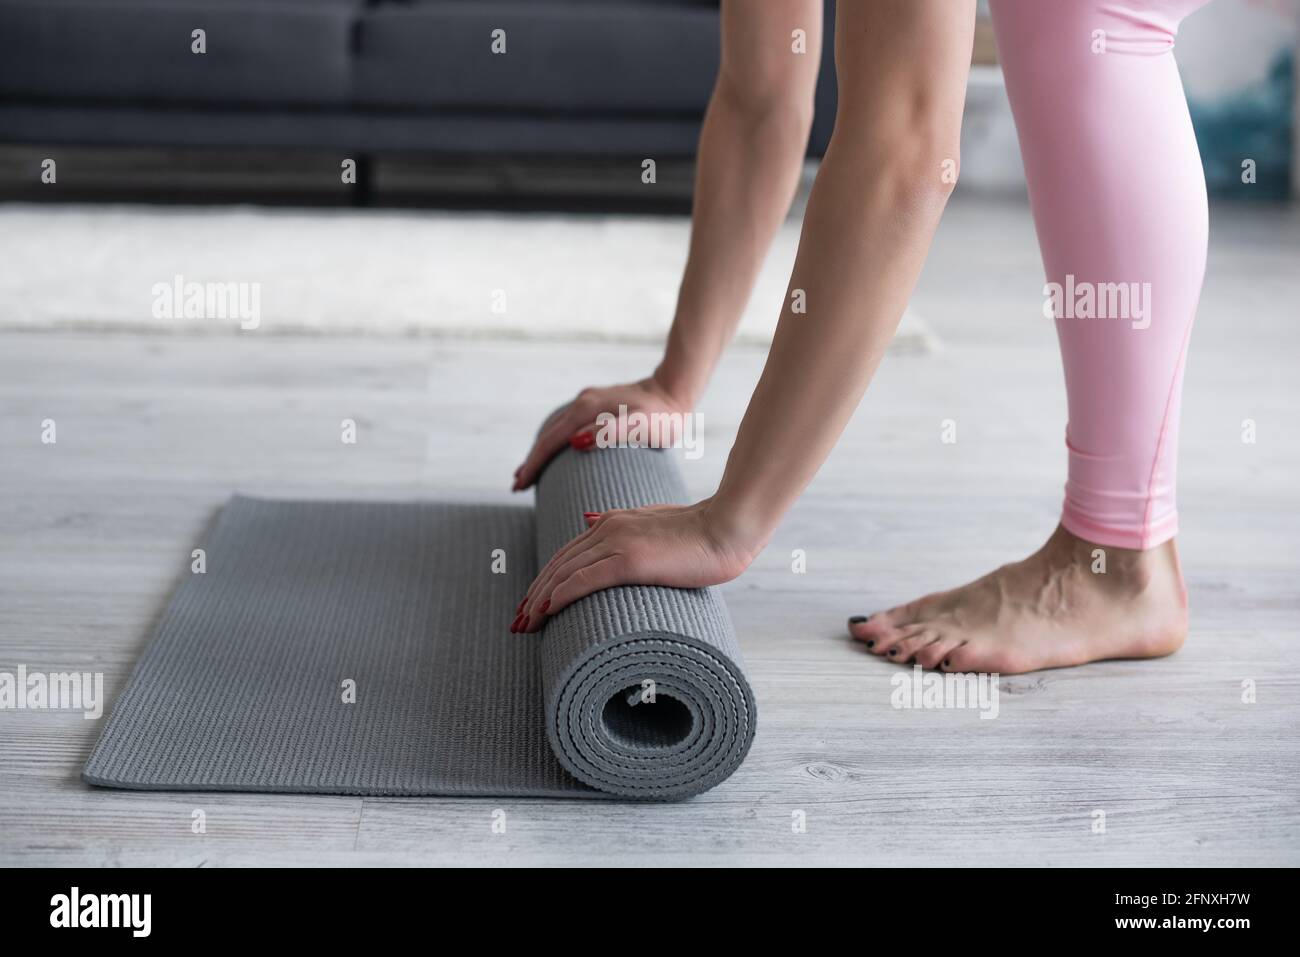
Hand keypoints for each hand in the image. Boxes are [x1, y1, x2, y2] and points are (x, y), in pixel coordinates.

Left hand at [511, 501, 756, 633]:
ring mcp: (618, 541)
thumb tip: (588, 520)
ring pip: (564, 573)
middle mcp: (608, 527)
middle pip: (558, 564)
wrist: (728, 527)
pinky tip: (547, 611)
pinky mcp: (630, 558)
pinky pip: (584, 579)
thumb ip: (623, 524)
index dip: (546, 579)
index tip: (533, 603)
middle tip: (519, 621)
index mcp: (613, 521)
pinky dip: (561, 595)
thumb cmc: (702, 531)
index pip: (567, 553)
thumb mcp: (655, 522)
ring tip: (526, 624)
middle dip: (535, 594)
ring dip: (540, 601)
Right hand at [512, 375, 690, 490]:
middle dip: (532, 461)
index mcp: (586, 409)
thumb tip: (574, 444)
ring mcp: (588, 402)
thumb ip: (607, 433)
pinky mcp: (597, 405)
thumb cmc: (661, 416)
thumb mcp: (638, 426)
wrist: (675, 391)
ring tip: (529, 473)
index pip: (550, 441)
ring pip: (555, 430)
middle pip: (547, 435)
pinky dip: (554, 442)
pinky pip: (566, 426)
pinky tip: (556, 451)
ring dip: (540, 452)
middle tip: (517, 486)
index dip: (534, 464)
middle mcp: (582, 402)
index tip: (520, 486)